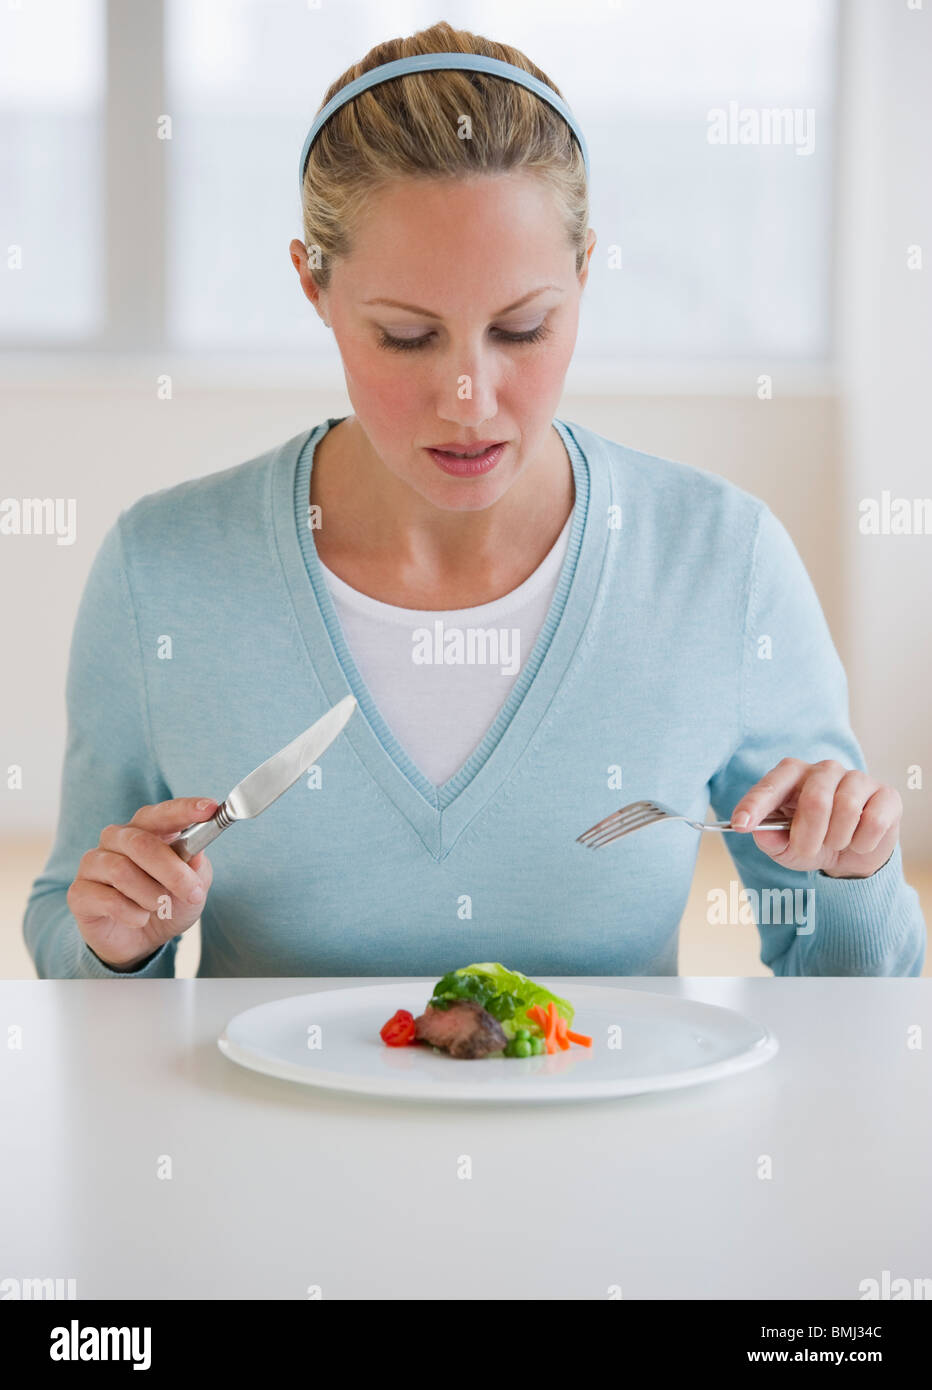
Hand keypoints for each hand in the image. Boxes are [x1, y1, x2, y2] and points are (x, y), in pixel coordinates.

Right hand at [66, 797, 218, 969]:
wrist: (140, 941)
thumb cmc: (167, 903)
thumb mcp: (193, 887)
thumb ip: (196, 868)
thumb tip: (196, 853)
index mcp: (147, 829)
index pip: (163, 813)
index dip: (186, 809)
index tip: (210, 808)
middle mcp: (116, 839)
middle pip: (141, 843)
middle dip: (172, 871)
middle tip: (193, 893)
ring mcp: (94, 863)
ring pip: (122, 871)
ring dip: (151, 896)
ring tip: (159, 907)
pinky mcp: (79, 892)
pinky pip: (108, 900)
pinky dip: (133, 914)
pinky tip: (138, 919)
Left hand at [730, 758, 900, 877]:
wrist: (853, 856)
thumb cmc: (813, 842)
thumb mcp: (786, 848)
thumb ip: (770, 840)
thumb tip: (759, 833)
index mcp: (792, 776)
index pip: (771, 784)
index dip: (755, 805)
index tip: (741, 824)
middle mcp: (824, 770)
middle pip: (815, 800)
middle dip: (808, 836)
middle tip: (807, 851)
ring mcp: (857, 778)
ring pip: (847, 809)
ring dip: (836, 840)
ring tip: (835, 844)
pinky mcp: (886, 794)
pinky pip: (873, 821)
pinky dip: (862, 843)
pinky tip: (859, 842)